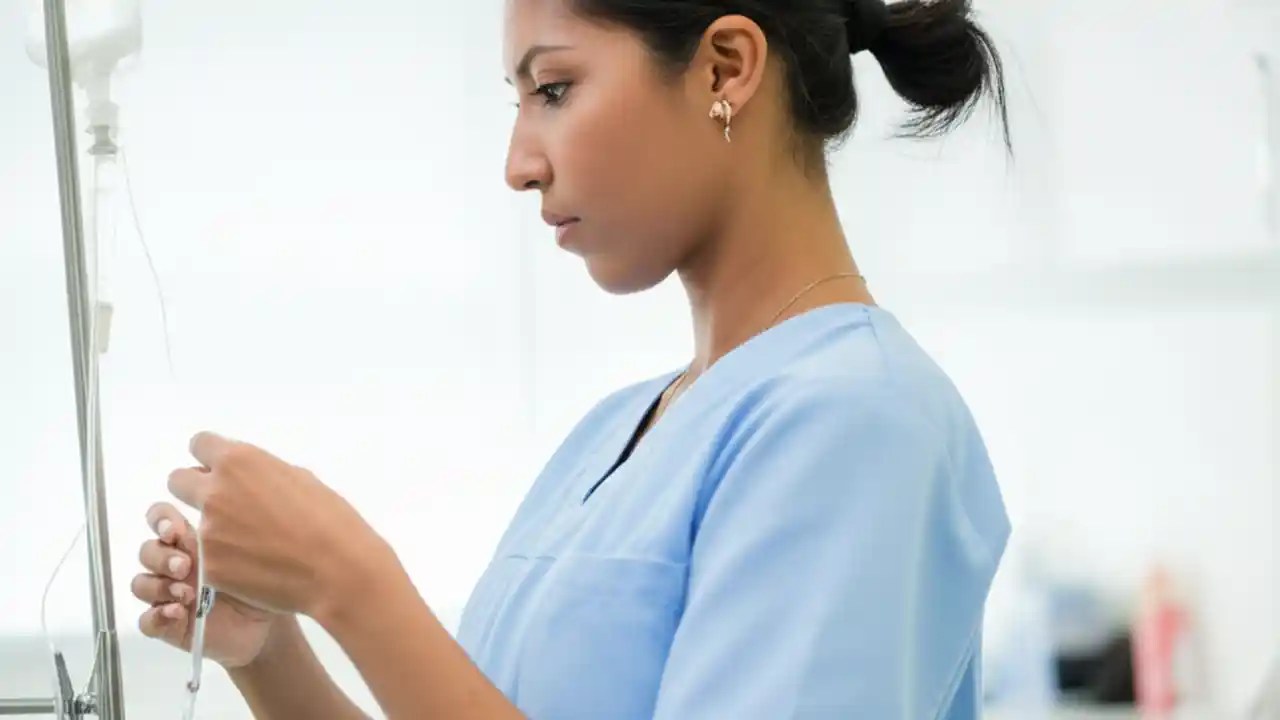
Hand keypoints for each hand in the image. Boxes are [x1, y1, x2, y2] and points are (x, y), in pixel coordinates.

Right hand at [132, 502, 277, 668]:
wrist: (267, 626)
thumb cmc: (261, 581)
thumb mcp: (253, 554)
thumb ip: (236, 533)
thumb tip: (223, 513)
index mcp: (193, 542)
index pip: (163, 520)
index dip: (160, 520)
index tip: (173, 530)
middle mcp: (176, 565)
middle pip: (148, 551)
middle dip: (162, 557)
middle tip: (185, 567)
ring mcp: (169, 595)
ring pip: (141, 584)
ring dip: (159, 586)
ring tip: (187, 594)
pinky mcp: (168, 625)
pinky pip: (146, 621)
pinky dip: (156, 616)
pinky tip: (178, 613)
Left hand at [167, 432, 392, 619]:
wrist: (337, 569)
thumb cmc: (330, 519)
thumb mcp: (299, 478)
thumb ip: (262, 473)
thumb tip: (248, 479)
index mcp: (239, 462)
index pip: (199, 444)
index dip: (209, 458)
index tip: (221, 471)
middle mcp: (215, 491)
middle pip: (178, 480)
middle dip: (195, 490)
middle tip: (223, 507)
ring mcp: (208, 531)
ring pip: (192, 524)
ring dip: (213, 529)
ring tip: (249, 545)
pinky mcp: (209, 566)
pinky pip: (207, 558)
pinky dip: (224, 561)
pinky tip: (254, 568)